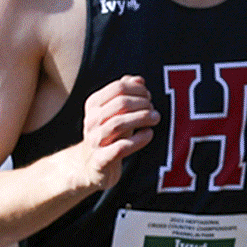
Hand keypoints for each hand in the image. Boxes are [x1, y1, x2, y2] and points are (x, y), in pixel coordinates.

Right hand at [73, 75, 159, 191]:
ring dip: (142, 119)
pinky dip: (139, 140)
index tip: (148, 96)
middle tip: (153, 110)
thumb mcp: (116, 112)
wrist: (90, 167)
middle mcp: (91, 121)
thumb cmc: (110, 135)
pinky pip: (120, 147)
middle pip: (120, 104)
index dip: (138, 89)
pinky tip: (148, 134)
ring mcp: (94, 141)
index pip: (118, 87)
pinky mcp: (100, 160)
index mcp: (93, 105)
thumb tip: (138, 79)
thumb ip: (126, 94)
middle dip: (142, 104)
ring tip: (155, 119)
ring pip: (118, 124)